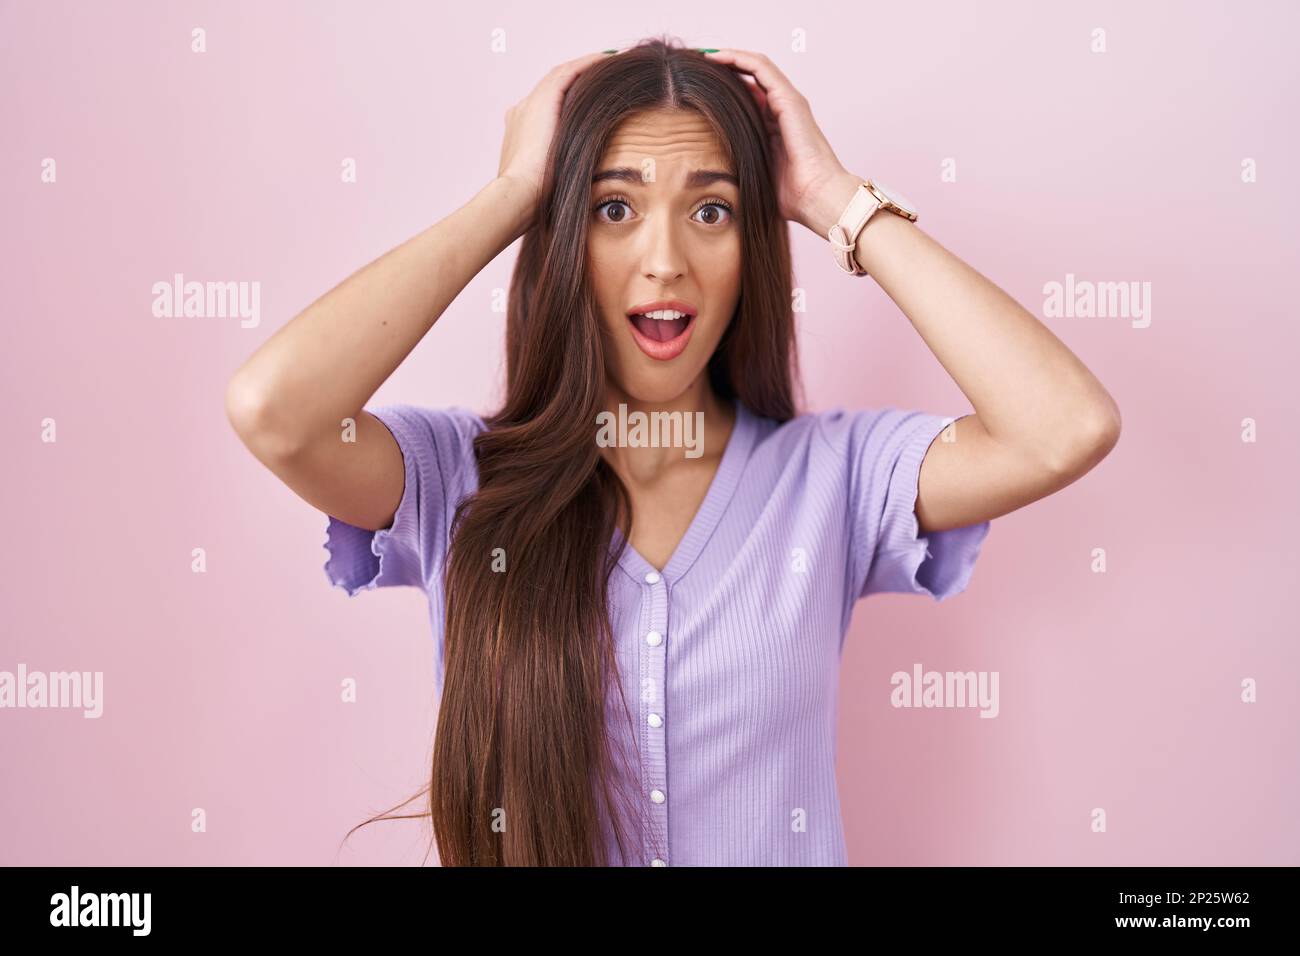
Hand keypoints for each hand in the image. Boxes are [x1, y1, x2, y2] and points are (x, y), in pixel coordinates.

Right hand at [498, 52, 609, 220]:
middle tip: (605, 79)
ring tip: (611, 65)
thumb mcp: (549, 186)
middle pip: (554, 89)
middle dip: (579, 82)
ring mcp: (531, 103)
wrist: (518, 195)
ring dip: (587, 69)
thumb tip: (586, 191)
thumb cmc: (534, 202)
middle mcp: (523, 112)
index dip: (569, 103)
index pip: (547, 110)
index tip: (592, 105)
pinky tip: (609, 61)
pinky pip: (571, 72)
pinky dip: (589, 64)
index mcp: (520, 132)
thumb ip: (562, 178)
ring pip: (563, 76)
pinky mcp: (544, 99)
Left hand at [703, 48, 856, 235]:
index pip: (747, 97)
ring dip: (728, 57)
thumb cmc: (792, 197)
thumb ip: (738, 164)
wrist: (817, 198)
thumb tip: (708, 171)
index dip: (724, 89)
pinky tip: (717, 57)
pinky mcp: (789, 99)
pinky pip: (761, 68)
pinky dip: (738, 59)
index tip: (696, 88)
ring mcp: (788, 102)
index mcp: (774, 127)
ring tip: (702, 55)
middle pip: (750, 78)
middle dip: (723, 69)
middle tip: (694, 66)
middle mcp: (782, 110)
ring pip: (755, 67)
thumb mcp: (754, 175)